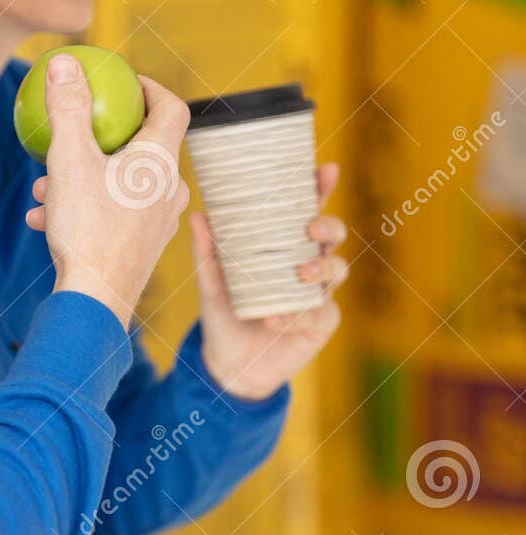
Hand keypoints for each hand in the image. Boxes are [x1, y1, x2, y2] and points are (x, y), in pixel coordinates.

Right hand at [24, 53, 191, 330]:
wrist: (96, 301)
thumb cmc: (86, 228)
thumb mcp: (69, 159)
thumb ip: (68, 107)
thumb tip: (65, 61)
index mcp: (160, 161)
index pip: (171, 107)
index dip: (151, 87)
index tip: (123, 83)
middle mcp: (169, 189)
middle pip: (146, 145)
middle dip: (106, 136)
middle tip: (78, 132)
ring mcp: (159, 221)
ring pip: (125, 183)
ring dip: (87, 175)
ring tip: (46, 184)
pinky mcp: (144, 248)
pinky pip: (116, 214)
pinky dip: (86, 206)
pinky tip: (44, 216)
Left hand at [190, 161, 347, 399]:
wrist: (229, 364)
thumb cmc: (225, 313)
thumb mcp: (211, 281)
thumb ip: (207, 251)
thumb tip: (197, 214)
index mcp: (285, 245)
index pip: (307, 210)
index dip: (320, 189)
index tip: (325, 170)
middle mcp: (308, 264)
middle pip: (333, 235)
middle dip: (329, 226)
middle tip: (311, 229)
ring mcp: (318, 293)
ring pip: (337, 270)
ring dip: (321, 269)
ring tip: (299, 274)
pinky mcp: (320, 323)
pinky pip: (319, 312)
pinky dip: (299, 314)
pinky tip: (277, 320)